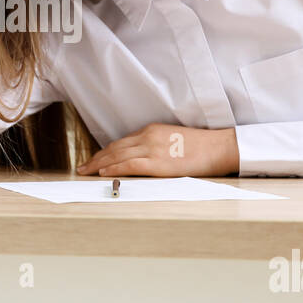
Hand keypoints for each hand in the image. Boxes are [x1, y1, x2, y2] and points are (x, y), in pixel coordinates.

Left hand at [77, 123, 239, 177]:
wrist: (219, 147)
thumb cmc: (202, 147)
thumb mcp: (174, 140)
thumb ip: (156, 145)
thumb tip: (144, 158)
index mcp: (152, 130)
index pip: (122, 142)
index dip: (106, 152)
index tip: (95, 159)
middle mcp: (148, 137)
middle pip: (115, 147)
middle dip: (97, 158)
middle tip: (83, 167)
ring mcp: (152, 148)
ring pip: (117, 155)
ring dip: (99, 164)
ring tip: (86, 171)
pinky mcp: (158, 162)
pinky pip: (129, 164)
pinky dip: (114, 168)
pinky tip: (103, 173)